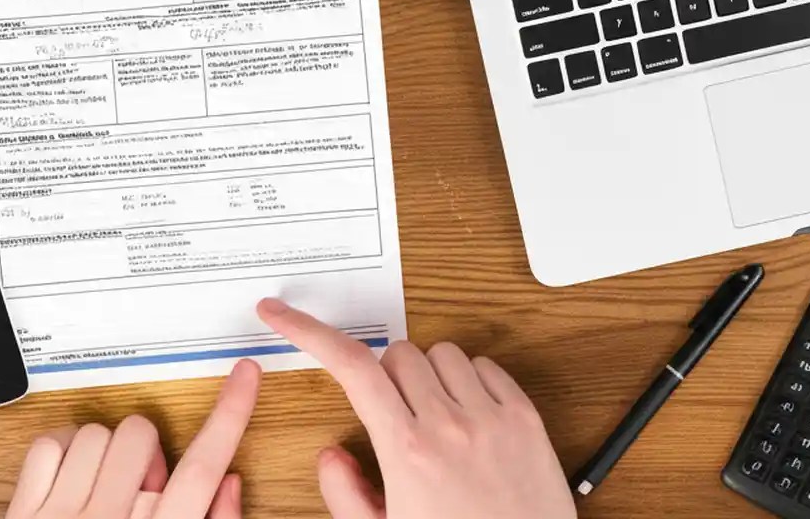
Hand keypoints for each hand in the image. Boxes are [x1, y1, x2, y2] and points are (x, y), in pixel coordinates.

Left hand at [5, 358, 261, 518]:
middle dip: (148, 449)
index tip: (245, 376)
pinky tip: (73, 479)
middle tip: (143, 484)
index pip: (204, 466)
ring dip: (107, 451)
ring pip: (97, 434)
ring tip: (105, 486)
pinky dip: (64, 451)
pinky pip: (50, 445)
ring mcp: (62, 517)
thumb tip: (230, 485)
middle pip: (142, 438)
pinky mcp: (24, 513)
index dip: (231, 413)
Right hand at [257, 299, 576, 518]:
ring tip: (434, 418)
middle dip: (384, 375)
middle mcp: (449, 426)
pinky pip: (489, 367)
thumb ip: (346, 494)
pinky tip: (468, 417)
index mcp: (406, 452)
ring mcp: (492, 419)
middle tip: (390, 414)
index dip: (310, 332)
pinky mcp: (527, 420)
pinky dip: (471, 380)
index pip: (351, 368)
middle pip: (397, 354)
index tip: (281, 314)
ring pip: (443, 353)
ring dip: (428, 375)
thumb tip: (331, 455)